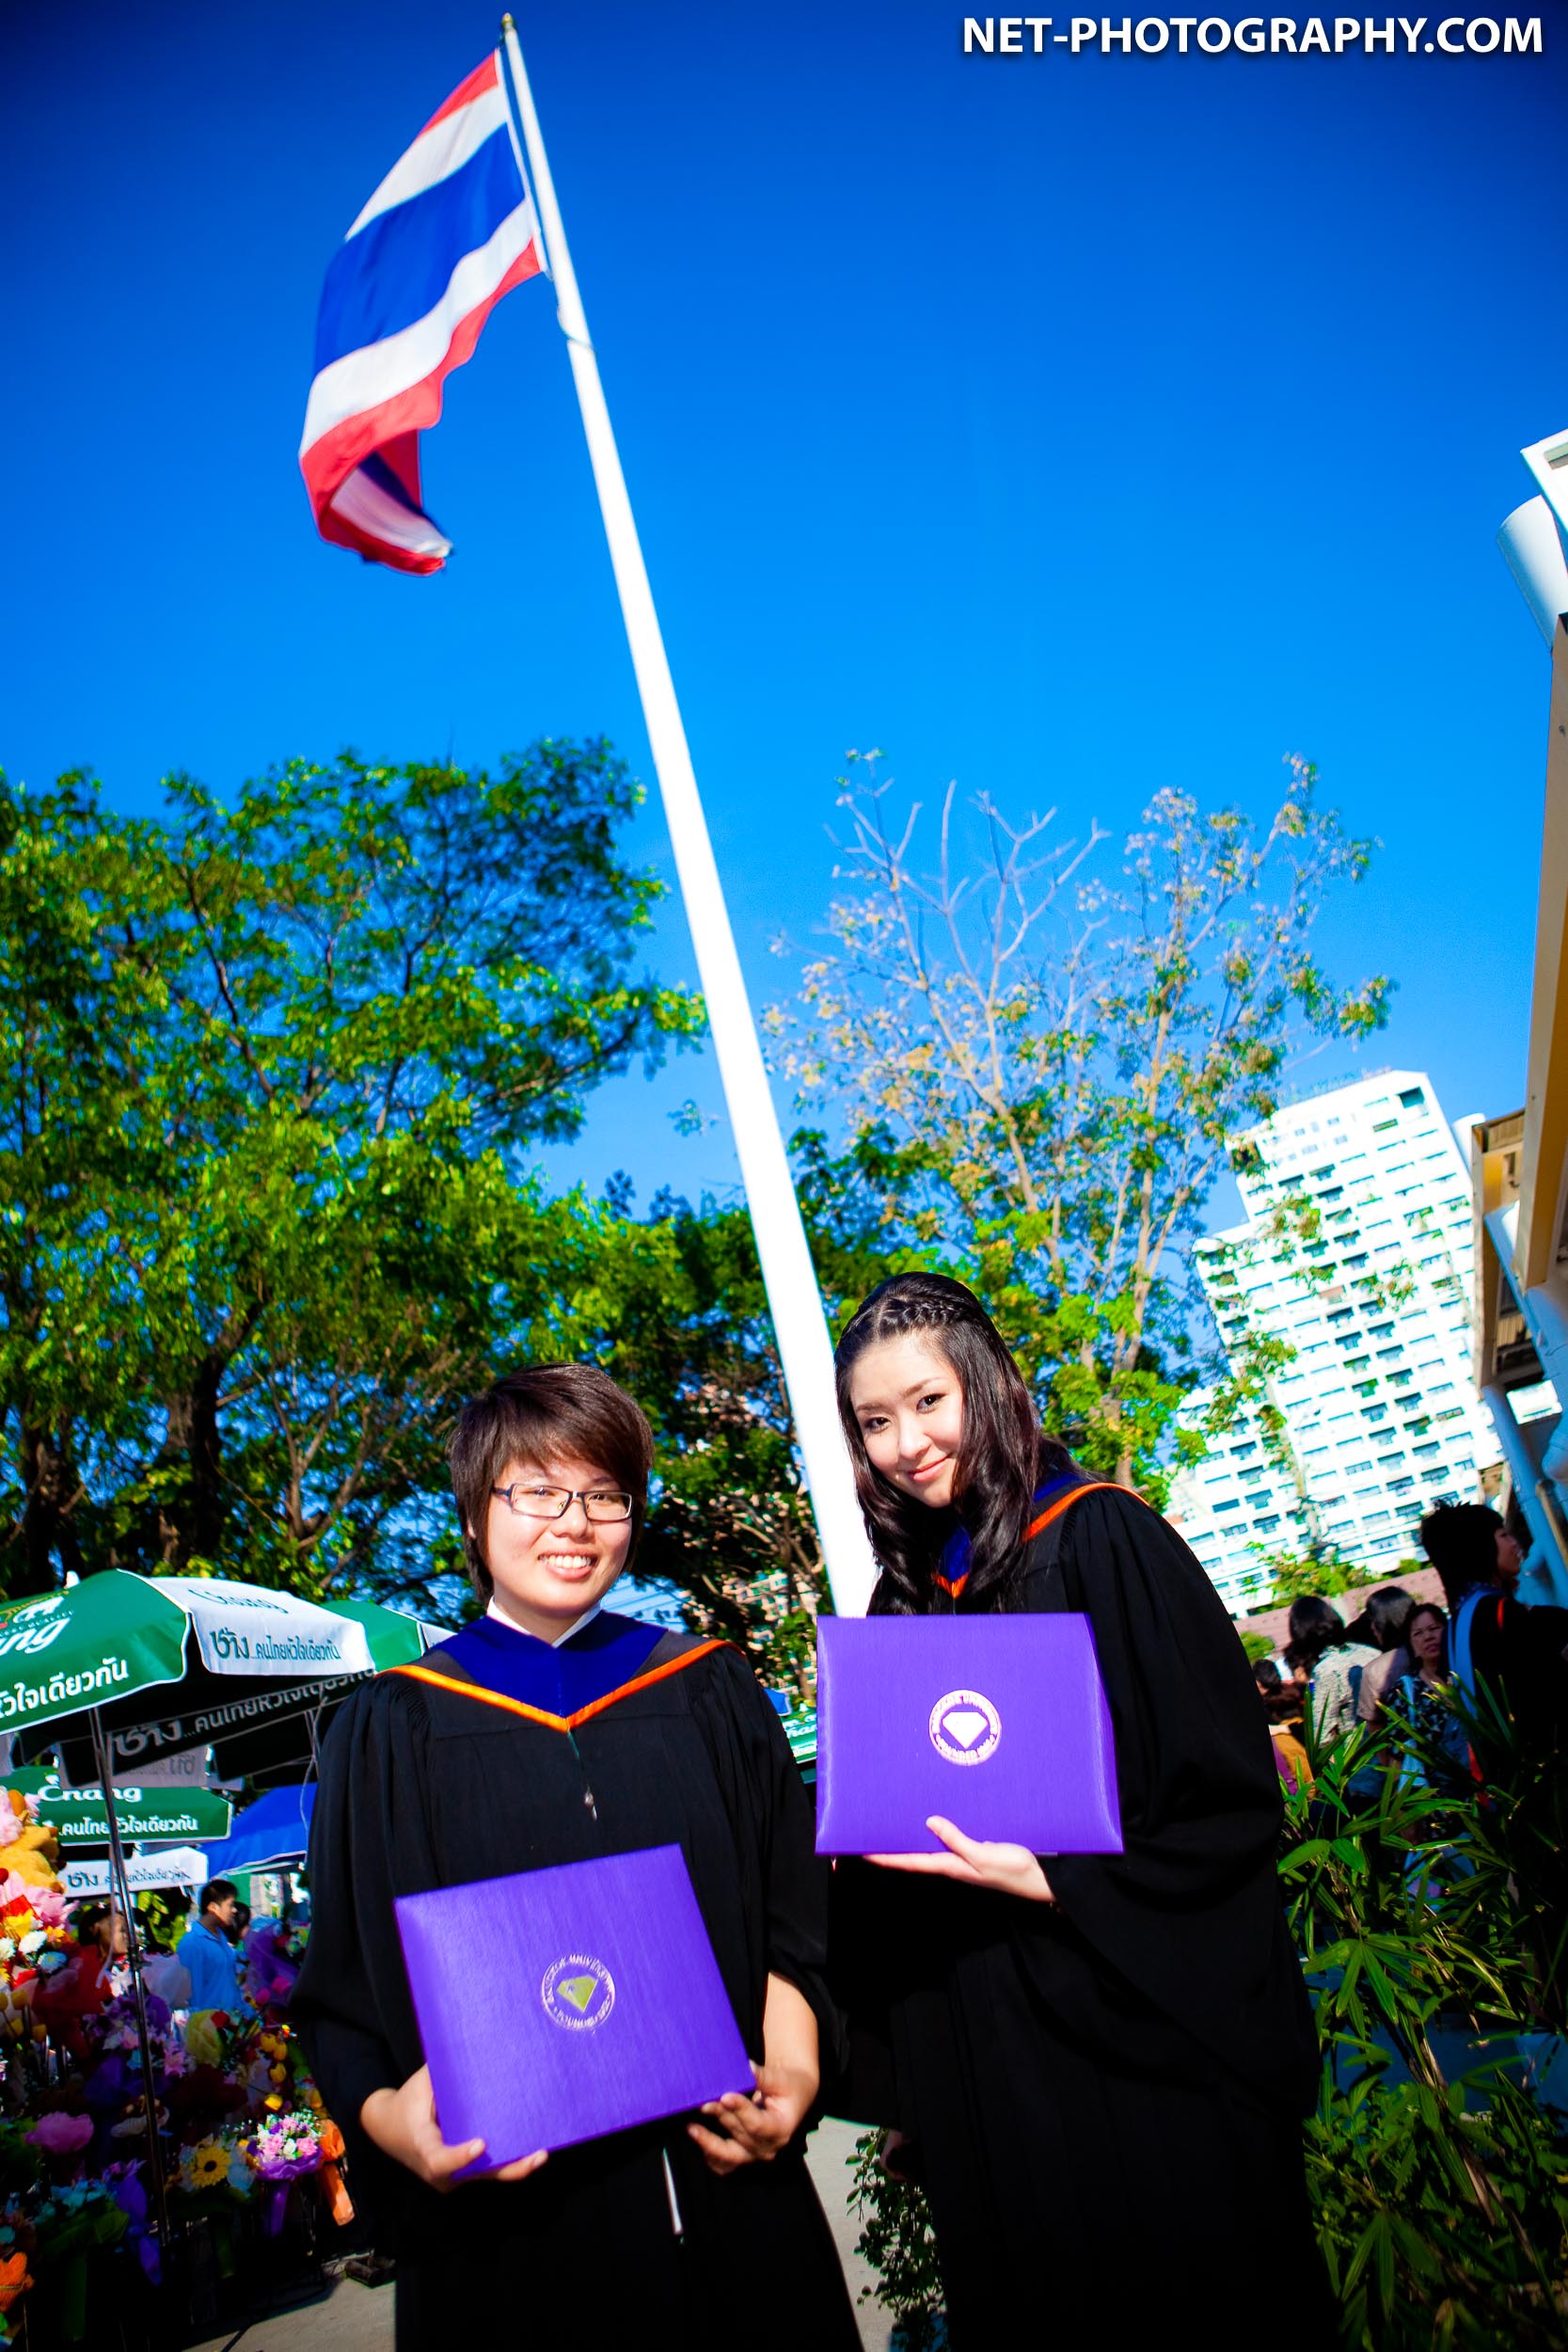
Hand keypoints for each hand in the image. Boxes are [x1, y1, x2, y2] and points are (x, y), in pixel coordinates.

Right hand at [360, 2064, 547, 2189]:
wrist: (385, 2127)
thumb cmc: (406, 2102)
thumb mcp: (420, 2084)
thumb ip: (446, 2072)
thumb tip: (478, 2047)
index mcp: (423, 2147)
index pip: (440, 2160)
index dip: (460, 2157)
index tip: (481, 2145)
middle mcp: (438, 2171)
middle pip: (476, 2175)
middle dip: (509, 2168)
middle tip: (538, 2155)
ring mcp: (451, 2177)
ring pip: (485, 2176)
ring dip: (515, 2166)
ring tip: (543, 2152)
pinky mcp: (460, 2175)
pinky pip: (484, 2171)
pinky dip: (506, 2160)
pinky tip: (532, 2148)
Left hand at [688, 2056, 815, 2174]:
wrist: (792, 2097)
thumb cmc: (789, 2087)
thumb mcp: (781, 2079)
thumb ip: (763, 2077)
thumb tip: (747, 2069)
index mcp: (782, 2129)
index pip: (758, 2124)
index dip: (740, 2111)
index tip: (725, 2096)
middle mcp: (769, 2147)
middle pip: (740, 2134)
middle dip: (721, 2116)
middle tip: (703, 2101)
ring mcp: (755, 2154)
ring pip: (729, 2154)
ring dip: (709, 2141)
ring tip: (692, 2127)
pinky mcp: (744, 2155)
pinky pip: (724, 2163)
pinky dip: (710, 2154)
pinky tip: (698, 2138)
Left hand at [866, 1816, 1055, 1902]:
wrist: (1041, 1879)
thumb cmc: (1013, 1871)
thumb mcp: (984, 1856)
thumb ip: (957, 1840)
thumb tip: (929, 1822)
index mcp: (949, 1866)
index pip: (909, 1861)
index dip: (885, 1857)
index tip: (861, 1851)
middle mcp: (951, 1862)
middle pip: (915, 1853)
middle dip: (893, 1845)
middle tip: (871, 1830)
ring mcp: (963, 1855)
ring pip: (929, 1845)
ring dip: (911, 1836)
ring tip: (892, 1821)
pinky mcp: (976, 1848)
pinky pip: (948, 1836)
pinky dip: (935, 1829)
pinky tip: (932, 1817)